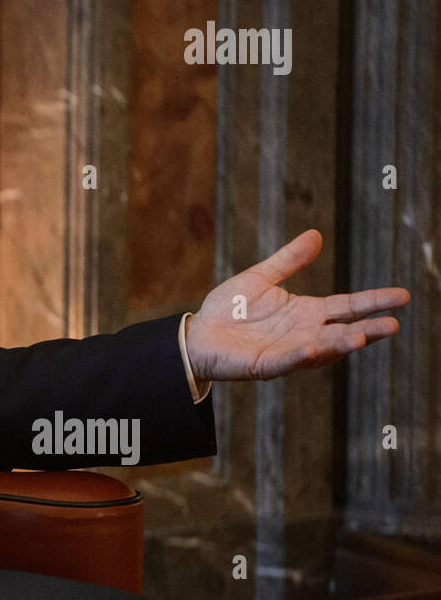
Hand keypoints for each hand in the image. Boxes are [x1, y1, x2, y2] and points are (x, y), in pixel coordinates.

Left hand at [185, 229, 408, 382]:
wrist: (199, 334)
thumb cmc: (230, 308)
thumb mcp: (261, 277)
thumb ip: (289, 260)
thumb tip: (316, 234)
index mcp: (306, 312)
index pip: (347, 306)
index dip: (373, 301)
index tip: (402, 296)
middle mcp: (304, 333)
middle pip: (343, 331)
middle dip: (368, 328)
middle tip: (393, 324)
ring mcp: (287, 351)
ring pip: (321, 349)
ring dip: (340, 344)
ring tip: (362, 337)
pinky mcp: (265, 365)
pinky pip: (287, 361)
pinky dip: (301, 355)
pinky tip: (314, 347)